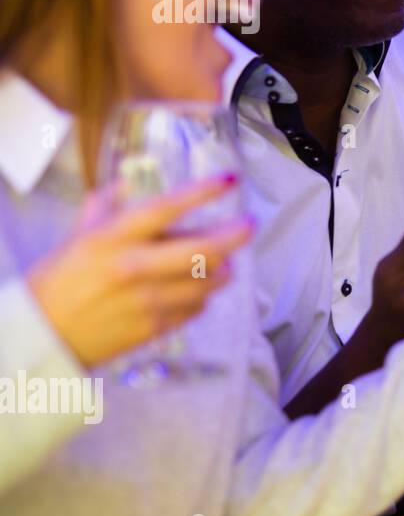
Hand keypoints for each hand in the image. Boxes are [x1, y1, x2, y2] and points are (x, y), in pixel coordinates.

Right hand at [26, 174, 253, 367]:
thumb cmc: (58, 281)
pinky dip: (203, 296)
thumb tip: (127, 182)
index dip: (202, 192)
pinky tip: (194, 290)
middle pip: (203, 250)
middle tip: (249, 224)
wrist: (42, 336)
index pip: (164, 209)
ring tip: (223, 261)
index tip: (230, 179)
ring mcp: (147, 300)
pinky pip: (197, 307)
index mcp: (111, 239)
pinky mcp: (155, 327)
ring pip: (208, 281)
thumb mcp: (77, 236)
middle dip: (235, 234)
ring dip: (223, 268)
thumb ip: (105, 207)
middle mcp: (134, 267)